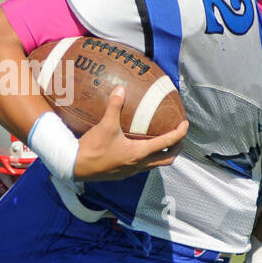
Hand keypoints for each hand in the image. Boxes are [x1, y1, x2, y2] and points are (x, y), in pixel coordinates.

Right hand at [72, 87, 188, 181]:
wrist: (76, 167)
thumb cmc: (93, 148)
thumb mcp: (105, 125)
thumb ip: (115, 106)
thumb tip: (121, 89)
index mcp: (139, 153)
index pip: (167, 143)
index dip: (179, 133)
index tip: (185, 124)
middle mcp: (139, 164)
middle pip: (167, 160)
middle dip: (176, 148)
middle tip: (179, 136)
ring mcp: (131, 171)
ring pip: (155, 165)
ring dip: (162, 154)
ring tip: (163, 142)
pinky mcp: (122, 173)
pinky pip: (142, 166)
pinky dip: (148, 157)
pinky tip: (140, 148)